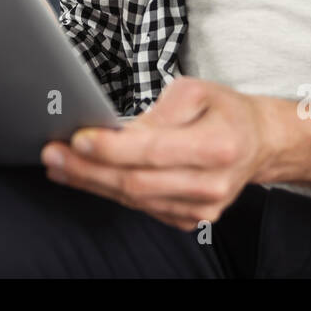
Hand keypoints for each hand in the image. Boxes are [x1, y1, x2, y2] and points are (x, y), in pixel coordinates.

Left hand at [39, 77, 272, 229]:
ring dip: (91, 182)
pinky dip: (110, 192)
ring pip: (134, 199)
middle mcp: (211, 184)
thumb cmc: (224, 111)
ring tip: (58, 165)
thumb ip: (159, 111)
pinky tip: (86, 177)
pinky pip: (142, 207)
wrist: (258, 143)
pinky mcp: (190, 219)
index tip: (78, 138)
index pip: (153, 151)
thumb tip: (118, 130)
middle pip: (137, 182)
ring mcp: (201, 208)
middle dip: (88, 169)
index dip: (111, 147)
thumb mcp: (195, 91)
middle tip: (52, 154)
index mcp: (217, 145)